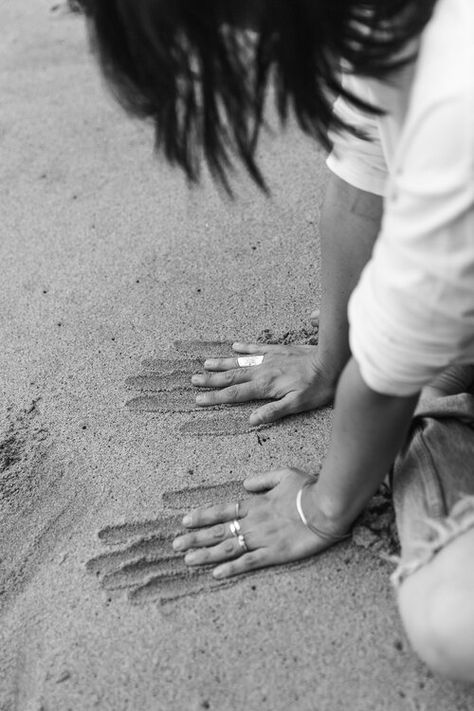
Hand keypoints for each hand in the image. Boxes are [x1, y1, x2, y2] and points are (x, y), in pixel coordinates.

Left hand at [172, 468, 345, 578]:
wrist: (328, 506)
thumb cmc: (309, 488)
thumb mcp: (284, 475)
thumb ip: (263, 480)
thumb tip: (245, 485)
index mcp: (256, 504)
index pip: (222, 510)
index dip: (202, 516)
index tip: (184, 521)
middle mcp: (254, 522)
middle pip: (219, 530)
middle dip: (195, 538)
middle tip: (176, 546)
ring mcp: (263, 539)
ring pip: (228, 548)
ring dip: (206, 554)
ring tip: (187, 560)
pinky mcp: (275, 554)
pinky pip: (248, 562)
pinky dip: (231, 568)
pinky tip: (216, 574)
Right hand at [191, 342, 335, 424]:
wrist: (331, 360)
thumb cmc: (317, 387)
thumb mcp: (298, 405)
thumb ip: (274, 412)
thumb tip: (251, 420)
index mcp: (265, 386)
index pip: (234, 393)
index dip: (215, 397)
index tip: (198, 399)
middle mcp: (263, 371)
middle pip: (231, 376)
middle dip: (211, 379)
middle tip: (193, 380)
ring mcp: (269, 358)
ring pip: (240, 361)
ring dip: (222, 363)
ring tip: (205, 363)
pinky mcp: (279, 350)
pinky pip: (257, 348)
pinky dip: (244, 347)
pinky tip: (234, 347)